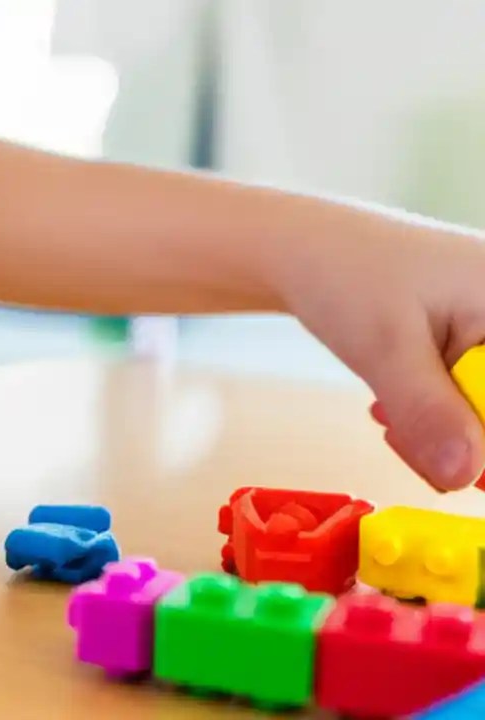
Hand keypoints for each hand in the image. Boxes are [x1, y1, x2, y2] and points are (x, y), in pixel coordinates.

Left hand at [271, 216, 484, 492]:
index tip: (459, 470)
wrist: (301, 248)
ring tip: (390, 413)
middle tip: (402, 438)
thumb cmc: (344, 273)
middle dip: (465, 441)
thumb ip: (428, 413)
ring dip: (442, 432)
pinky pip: (470, 400)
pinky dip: (434, 416)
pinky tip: (394, 405)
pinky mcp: (473, 345)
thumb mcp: (386, 349)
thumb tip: (463, 477)